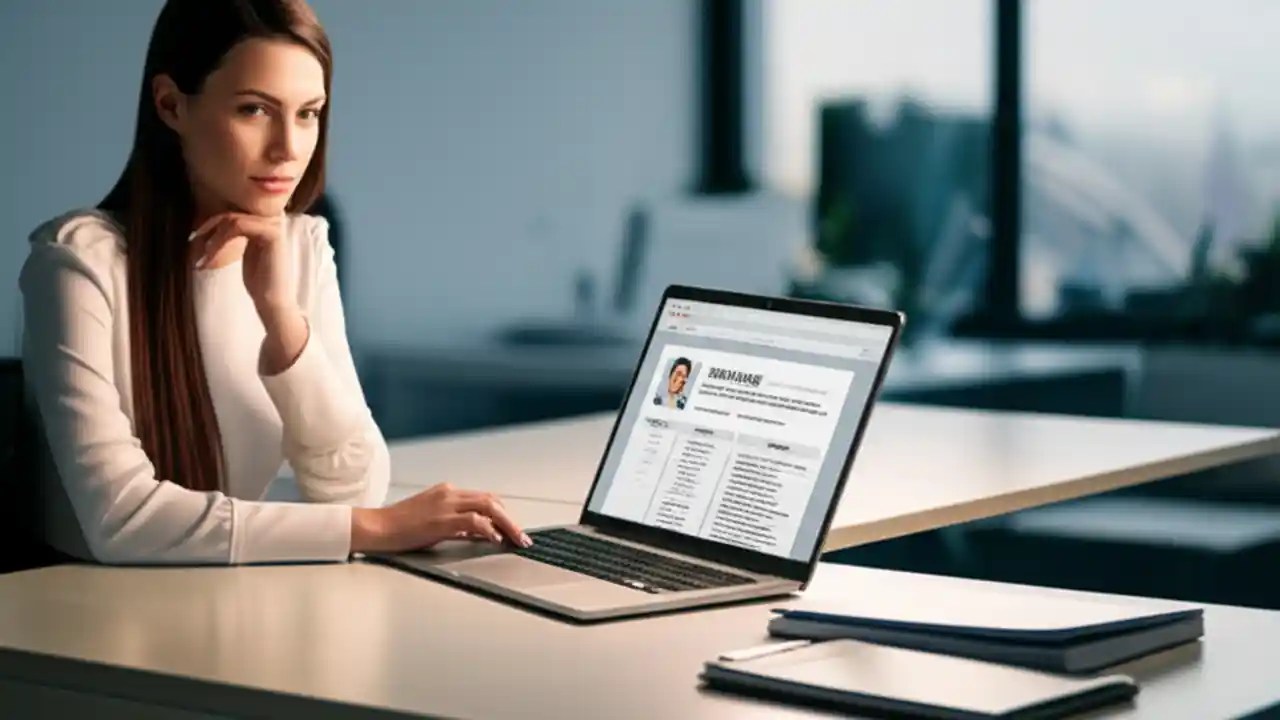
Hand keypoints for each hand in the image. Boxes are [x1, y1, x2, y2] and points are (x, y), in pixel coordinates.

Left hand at [189, 212, 294, 314]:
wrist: (273, 301)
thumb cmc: (258, 280)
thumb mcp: (242, 250)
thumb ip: (233, 234)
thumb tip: (207, 224)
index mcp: (265, 220)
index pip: (233, 212)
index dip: (211, 222)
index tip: (195, 237)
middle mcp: (272, 217)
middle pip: (231, 212)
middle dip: (209, 228)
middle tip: (194, 244)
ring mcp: (274, 223)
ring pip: (232, 219)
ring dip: (213, 238)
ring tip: (203, 256)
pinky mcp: (272, 232)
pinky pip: (239, 226)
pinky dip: (220, 240)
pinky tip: (211, 256)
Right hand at [350, 482, 532, 553]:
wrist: (376, 527)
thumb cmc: (399, 527)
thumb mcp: (432, 521)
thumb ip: (456, 525)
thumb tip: (478, 534)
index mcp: (447, 492)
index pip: (483, 498)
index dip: (501, 513)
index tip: (512, 528)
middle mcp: (449, 494)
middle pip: (491, 500)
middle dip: (510, 519)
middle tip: (522, 537)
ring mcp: (445, 505)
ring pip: (488, 507)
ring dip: (507, 525)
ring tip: (517, 540)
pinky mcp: (441, 520)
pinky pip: (473, 521)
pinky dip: (488, 529)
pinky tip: (495, 539)